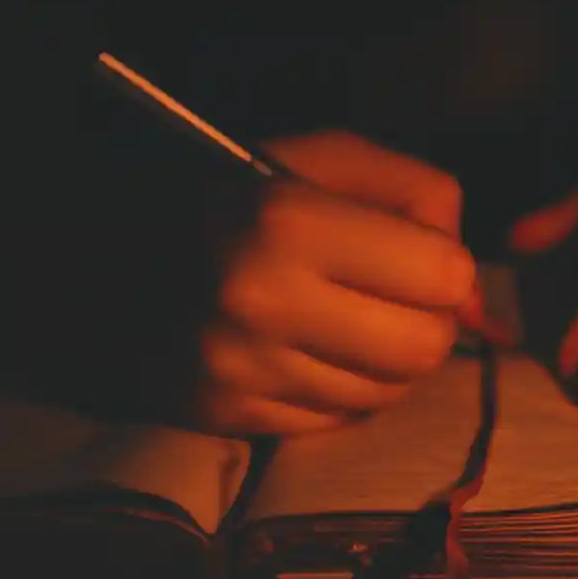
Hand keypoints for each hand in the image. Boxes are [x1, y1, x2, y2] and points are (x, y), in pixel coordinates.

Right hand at [198, 131, 475, 435]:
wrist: (97, 252)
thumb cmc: (233, 192)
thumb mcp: (323, 157)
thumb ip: (419, 198)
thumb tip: (479, 300)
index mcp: (289, 220)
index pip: (444, 275)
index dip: (445, 265)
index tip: (416, 255)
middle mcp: (263, 302)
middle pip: (424, 349)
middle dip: (428, 323)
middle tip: (393, 299)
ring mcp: (241, 369)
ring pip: (388, 396)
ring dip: (386, 362)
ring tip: (346, 321)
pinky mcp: (226, 416)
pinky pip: (337, 421)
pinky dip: (340, 391)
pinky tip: (307, 352)